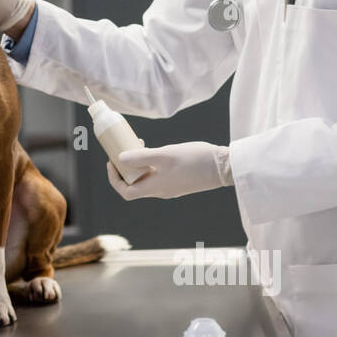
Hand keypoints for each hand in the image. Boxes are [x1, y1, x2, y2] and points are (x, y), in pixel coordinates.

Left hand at [107, 141, 232, 199]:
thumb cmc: (195, 160)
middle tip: (123, 149)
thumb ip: (141, 157)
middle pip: (133, 184)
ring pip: (146, 178)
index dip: (114, 178)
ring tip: (140, 144)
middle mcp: (161, 191)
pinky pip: (157, 176)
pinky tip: (156, 151)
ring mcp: (170, 187)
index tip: (112, 161)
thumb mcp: (165, 155)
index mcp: (155, 187)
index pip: (125, 192)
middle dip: (124, 168)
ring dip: (138, 164)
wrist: (225, 167)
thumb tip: (119, 159)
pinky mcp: (179, 182)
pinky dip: (150, 165)